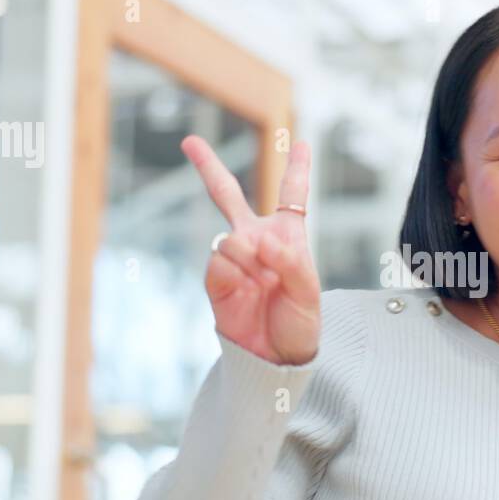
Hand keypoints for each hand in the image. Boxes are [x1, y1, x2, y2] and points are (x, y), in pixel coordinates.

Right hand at [182, 135, 320, 365]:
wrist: (274, 357)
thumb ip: (290, 261)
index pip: (291, 196)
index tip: (300, 143)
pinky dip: (234, 274)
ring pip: (229, 239)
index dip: (296, 168)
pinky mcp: (215, 280)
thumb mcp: (308, 292)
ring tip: (264, 284)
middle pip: (228, 195)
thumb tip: (260, 241)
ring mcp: (233, 259)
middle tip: (189, 142)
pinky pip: (217, 262)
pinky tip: (246, 289)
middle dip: (207, 167)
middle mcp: (256, 241)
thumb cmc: (299, 322)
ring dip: (248, 260)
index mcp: (287, 237)